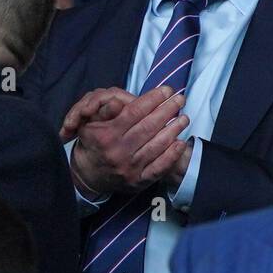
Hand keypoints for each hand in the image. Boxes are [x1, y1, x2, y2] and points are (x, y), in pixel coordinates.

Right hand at [66, 85, 189, 195]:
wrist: (88, 176)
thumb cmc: (94, 144)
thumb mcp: (90, 124)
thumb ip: (105, 111)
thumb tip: (117, 101)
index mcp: (107, 135)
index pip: (134, 112)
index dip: (152, 99)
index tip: (166, 90)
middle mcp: (118, 152)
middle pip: (149, 127)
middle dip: (167, 110)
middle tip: (180, 99)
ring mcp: (129, 168)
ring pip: (156, 146)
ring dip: (173, 130)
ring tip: (184, 118)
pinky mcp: (138, 181)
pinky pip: (159, 168)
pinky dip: (172, 155)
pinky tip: (181, 143)